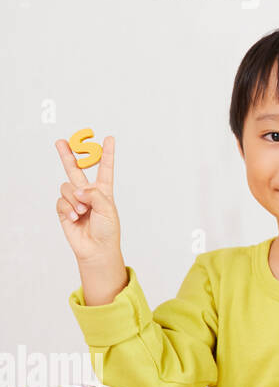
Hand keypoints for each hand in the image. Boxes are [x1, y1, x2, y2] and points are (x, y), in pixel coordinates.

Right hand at [55, 134, 121, 263]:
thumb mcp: (108, 209)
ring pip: (67, 187)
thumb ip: (94, 195)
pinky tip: (74, 218)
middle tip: (61, 141)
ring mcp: (74, 200)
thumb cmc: (107, 229)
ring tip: (82, 211)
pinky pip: (61, 201)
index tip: (109, 138)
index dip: (107, 154)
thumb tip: (78, 190)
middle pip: (76, 170)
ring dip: (74, 199)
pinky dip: (68, 209)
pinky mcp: (64, 209)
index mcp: (103, 190)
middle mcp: (88, 192)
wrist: (96, 248)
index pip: (104, 168)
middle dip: (68, 155)